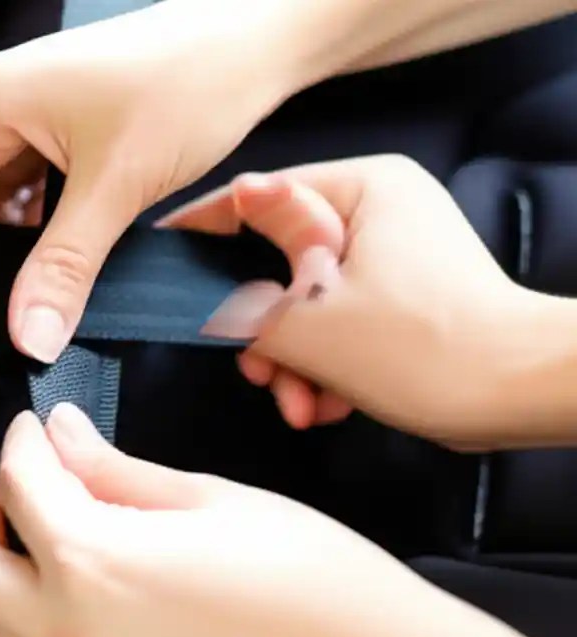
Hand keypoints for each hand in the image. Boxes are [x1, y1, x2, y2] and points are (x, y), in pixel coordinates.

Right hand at [0, 0, 313, 361]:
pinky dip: (20, 242)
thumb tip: (27, 339)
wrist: (250, 42)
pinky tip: (45, 274)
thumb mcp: (120, 183)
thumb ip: (65, 266)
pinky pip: (11, 199)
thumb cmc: (189, 79)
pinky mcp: (45, 134)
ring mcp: (14, 118)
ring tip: (12, 311)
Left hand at [0, 404, 576, 636]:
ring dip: (6, 575)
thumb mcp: (217, 504)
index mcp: (97, 562)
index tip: (36, 430)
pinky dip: (40, 629)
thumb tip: (66, 438)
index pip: (16, 482)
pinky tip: (90, 603)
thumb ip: (120, 473)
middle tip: (28, 487)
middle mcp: (73, 636)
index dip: (21, 441)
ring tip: (60, 545)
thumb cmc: (322, 591)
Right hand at [160, 154, 541, 448]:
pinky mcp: (403, 294)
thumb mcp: (309, 317)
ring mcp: (394, 253)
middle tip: (256, 371)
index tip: (160, 250)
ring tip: (300, 404)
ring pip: (305, 301)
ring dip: (292, 361)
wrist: (520, 396)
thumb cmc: (430, 348)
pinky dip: (324, 366)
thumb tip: (208, 246)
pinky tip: (327, 405)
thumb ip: (244, 285)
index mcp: (364, 186)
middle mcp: (382, 208)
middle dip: (263, 331)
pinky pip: (337, 321)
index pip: (260, 196)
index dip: (204, 230)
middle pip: (279, 261)